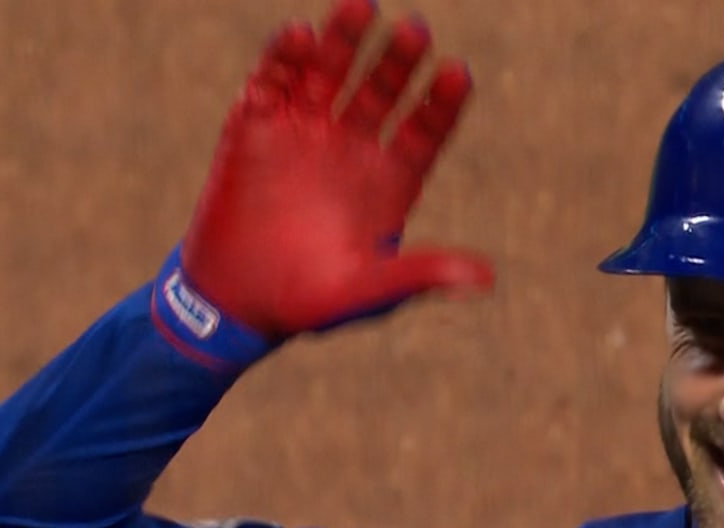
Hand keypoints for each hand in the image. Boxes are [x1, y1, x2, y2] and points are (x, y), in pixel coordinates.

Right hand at [180, 0, 494, 337]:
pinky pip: (272, 82)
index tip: (458, 73)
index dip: (442, 102)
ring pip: (330, 72)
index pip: (426, 127)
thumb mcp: (369, 293)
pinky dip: (282, 58)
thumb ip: (420, 276)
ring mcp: (304, 130)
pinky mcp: (254, 127)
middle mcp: (352, 145)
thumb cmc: (310, 301)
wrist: (237, 303)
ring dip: (344, 38)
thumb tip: (486, 280)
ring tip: (362, 5)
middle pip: (382, 89)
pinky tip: (297, 35)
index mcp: (391, 179)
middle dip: (398, 60)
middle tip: (416, 30)